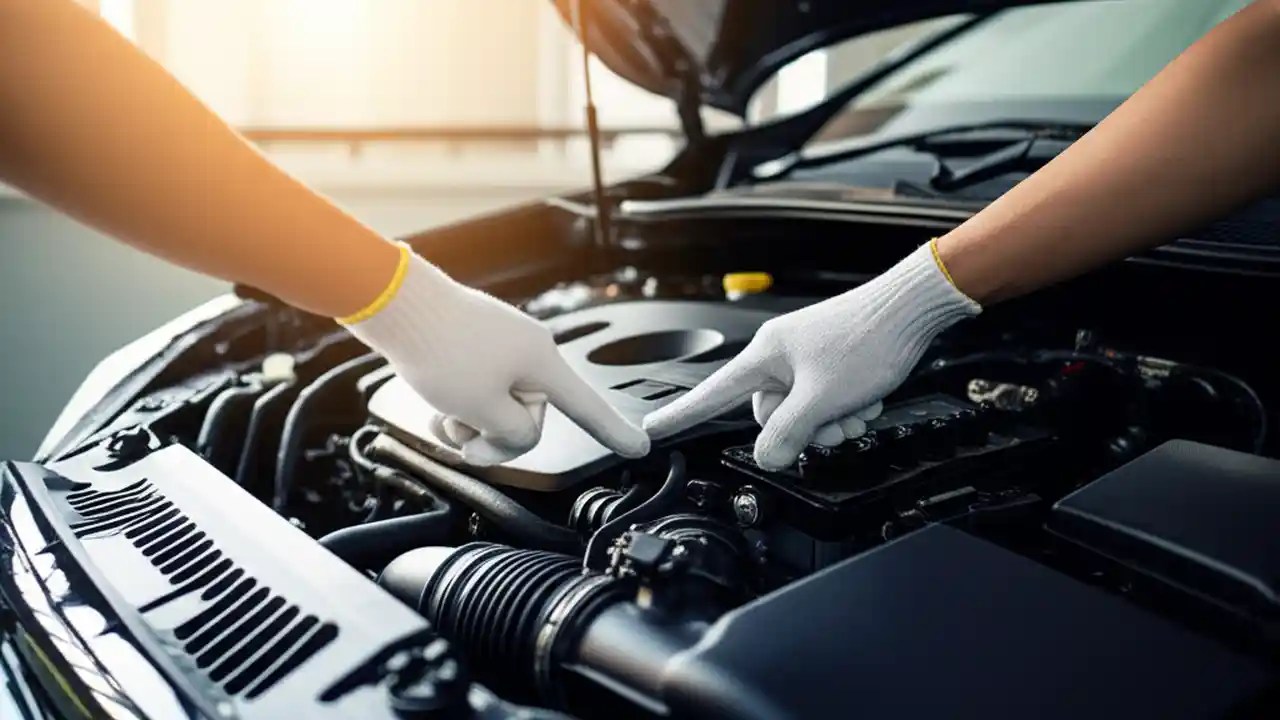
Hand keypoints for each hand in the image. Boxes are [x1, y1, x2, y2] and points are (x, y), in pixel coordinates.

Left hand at [343, 246, 648, 464]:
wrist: (394, 302)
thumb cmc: (438, 348)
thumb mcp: (482, 410)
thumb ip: (513, 434)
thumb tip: (514, 431)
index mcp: (541, 360)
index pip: (585, 407)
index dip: (612, 431)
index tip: (637, 448)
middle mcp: (528, 346)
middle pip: (527, 413)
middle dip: (494, 433)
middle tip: (461, 438)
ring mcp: (500, 340)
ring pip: (497, 401)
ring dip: (471, 419)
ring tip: (441, 415)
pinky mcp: (473, 339)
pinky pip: (478, 382)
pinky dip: (459, 400)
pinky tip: (434, 400)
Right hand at [643, 242, 978, 469]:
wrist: (915, 307)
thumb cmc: (868, 339)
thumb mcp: (822, 399)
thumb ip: (787, 433)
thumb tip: (766, 457)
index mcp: (765, 356)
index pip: (712, 394)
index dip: (681, 415)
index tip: (653, 430)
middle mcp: (781, 354)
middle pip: (771, 413)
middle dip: (804, 429)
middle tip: (834, 428)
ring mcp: (808, 357)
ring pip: (804, 410)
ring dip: (832, 422)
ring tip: (858, 413)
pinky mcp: (834, 361)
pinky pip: (826, 399)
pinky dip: (847, 408)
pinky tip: (867, 402)